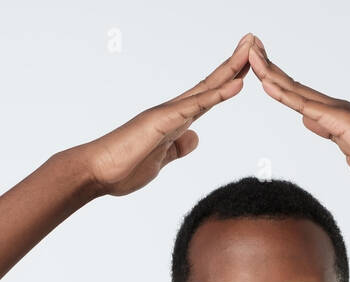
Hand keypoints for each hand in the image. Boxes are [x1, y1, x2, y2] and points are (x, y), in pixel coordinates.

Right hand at [74, 34, 253, 196]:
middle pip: (210, 83)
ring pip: (206, 88)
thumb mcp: (161, 160)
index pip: (208, 96)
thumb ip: (178, 148)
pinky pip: (194, 107)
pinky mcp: (161, 122)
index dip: (228, 81)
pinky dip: (217, 95)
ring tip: (251, 48)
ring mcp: (167, 114)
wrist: (94, 173)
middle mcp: (172, 111)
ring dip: (231, 68)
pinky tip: (236, 85)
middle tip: (255, 40)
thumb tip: (196, 138)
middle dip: (234, 63)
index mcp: (174, 121)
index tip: (248, 66)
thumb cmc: (122, 168)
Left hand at [247, 37, 349, 191]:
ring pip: (295, 90)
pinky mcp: (339, 121)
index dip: (276, 80)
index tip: (257, 67)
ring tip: (251, 54)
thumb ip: (328, 132)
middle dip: (268, 66)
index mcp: (332, 115)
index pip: (296, 94)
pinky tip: (269, 85)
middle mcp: (332, 107)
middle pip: (292, 85)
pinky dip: (285, 95)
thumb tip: (309, 121)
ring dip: (271, 72)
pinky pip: (306, 107)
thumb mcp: (345, 146)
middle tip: (248, 46)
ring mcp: (336, 111)